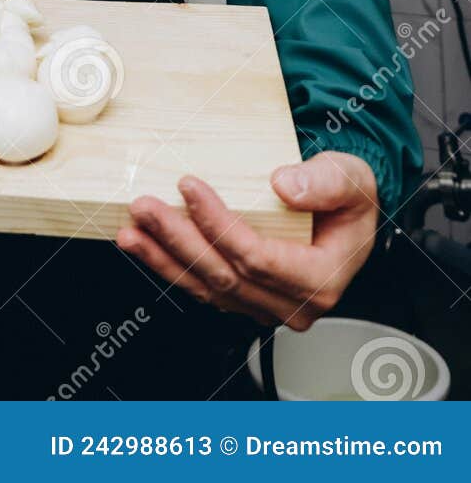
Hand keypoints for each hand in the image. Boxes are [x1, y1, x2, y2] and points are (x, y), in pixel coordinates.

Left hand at [115, 151, 379, 330]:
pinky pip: (202, 287)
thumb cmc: (348, 197)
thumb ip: (323, 182)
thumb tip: (283, 185)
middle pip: (224, 276)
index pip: (258, 258)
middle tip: (144, 206)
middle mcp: (292, 303)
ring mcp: (265, 304)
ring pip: (207, 288)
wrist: (344, 211)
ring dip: (163, 258)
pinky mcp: (244, 298)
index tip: (189, 186)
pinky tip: (143, 245)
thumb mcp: (350, 178)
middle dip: (178, 240)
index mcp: (321, 279)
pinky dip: (169, 266)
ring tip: (132, 230)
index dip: (219, 225)